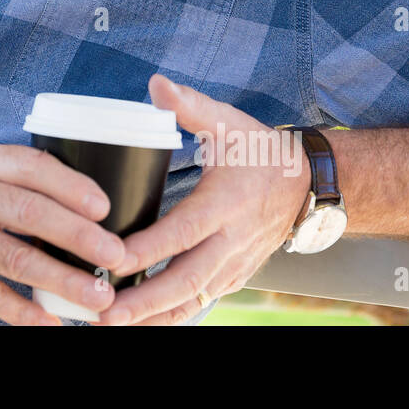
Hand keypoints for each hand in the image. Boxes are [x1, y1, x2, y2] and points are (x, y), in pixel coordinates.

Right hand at [0, 142, 127, 324]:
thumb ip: (7, 181)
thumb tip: (76, 208)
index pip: (33, 167)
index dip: (73, 187)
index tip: (107, 207)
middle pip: (32, 213)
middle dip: (81, 237)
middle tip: (118, 256)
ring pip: (16, 258)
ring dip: (63, 281)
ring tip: (98, 299)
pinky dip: (22, 312)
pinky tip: (49, 323)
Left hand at [94, 74, 311, 325]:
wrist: (307, 184)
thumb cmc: (260, 151)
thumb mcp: (227, 121)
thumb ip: (189, 106)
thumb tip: (155, 84)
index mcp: (225, 204)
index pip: (181, 232)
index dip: (147, 249)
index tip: (110, 258)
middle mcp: (230, 242)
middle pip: (185, 281)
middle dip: (143, 302)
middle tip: (102, 312)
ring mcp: (234, 264)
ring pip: (192, 300)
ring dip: (152, 318)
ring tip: (109, 324)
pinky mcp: (232, 276)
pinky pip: (199, 302)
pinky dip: (169, 316)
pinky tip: (137, 321)